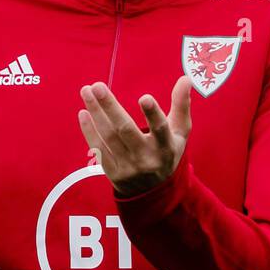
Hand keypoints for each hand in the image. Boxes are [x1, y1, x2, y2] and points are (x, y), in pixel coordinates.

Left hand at [77, 75, 191, 197]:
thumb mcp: (180, 132)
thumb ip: (181, 105)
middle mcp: (146, 158)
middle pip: (125, 130)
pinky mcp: (113, 172)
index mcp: (166, 147)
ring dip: (95, 113)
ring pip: (108, 137)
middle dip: (110, 107)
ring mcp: (128, 167)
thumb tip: (185, 78)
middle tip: (98, 86)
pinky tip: (84, 112)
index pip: (160, 129)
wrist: (153, 192)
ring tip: (86, 91)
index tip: (144, 98)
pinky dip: (89, 130)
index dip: (152, 114)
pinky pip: (99, 148)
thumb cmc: (166, 152)